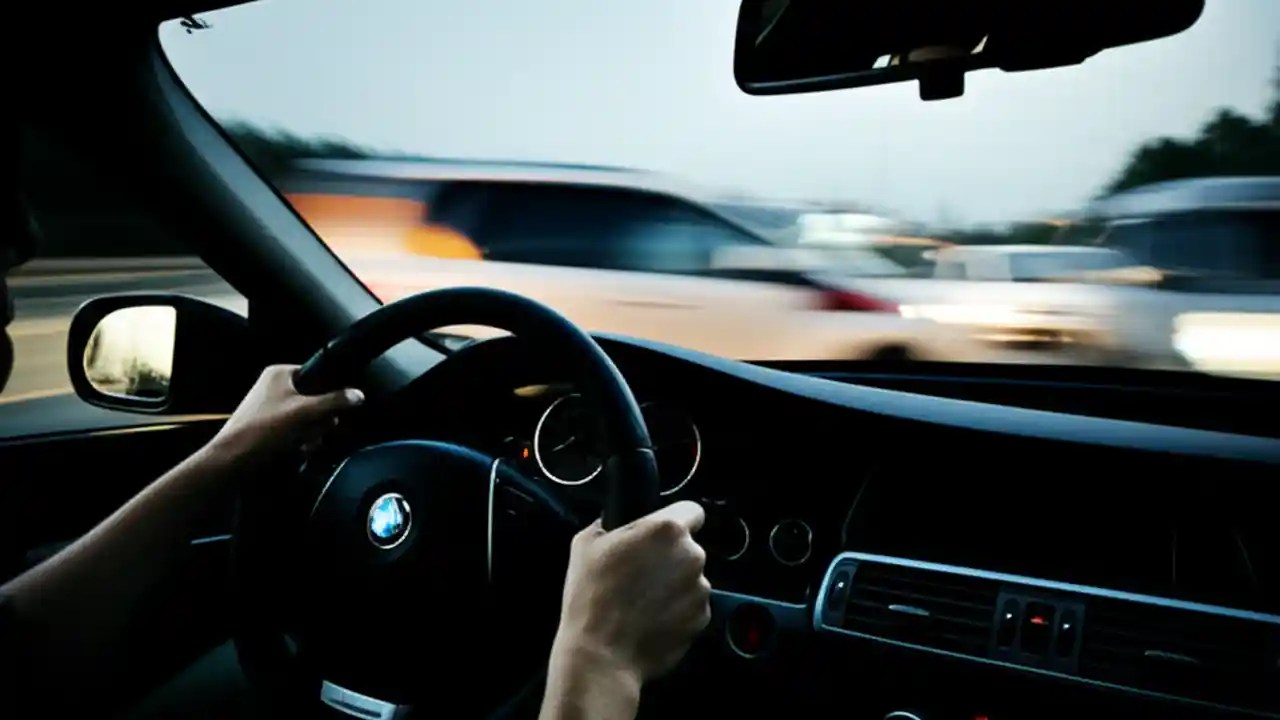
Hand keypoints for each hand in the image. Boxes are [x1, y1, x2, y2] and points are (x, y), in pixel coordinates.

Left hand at [210, 364, 363, 462]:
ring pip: (306, 416)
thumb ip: (334, 402)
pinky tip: (298, 449)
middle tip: (317, 430)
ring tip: (305, 443)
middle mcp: (274, 386)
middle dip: (319, 418)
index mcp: (280, 373)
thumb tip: (360, 394)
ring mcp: (270, 406)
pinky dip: (299, 439)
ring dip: (311, 432)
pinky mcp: (267, 426)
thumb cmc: (266, 428)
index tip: (335, 410)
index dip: (329, 392)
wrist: (232, 459)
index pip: (317, 374)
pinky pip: (294, 428)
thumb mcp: (304, 412)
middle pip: (314, 398)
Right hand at [552, 501, 710, 686]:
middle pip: (689, 547)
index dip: (676, 519)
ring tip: (642, 600)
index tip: (660, 535)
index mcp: (667, 529)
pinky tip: (651, 618)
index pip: (692, 510)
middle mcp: (692, 555)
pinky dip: (677, 609)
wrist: (601, 655)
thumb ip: (610, 524)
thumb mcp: (586, 544)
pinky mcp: (702, 618)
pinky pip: (691, 605)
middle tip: (640, 572)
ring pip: (690, 577)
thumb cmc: (590, 596)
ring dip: (673, 584)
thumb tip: (614, 521)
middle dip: (669, 556)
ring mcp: (700, 589)